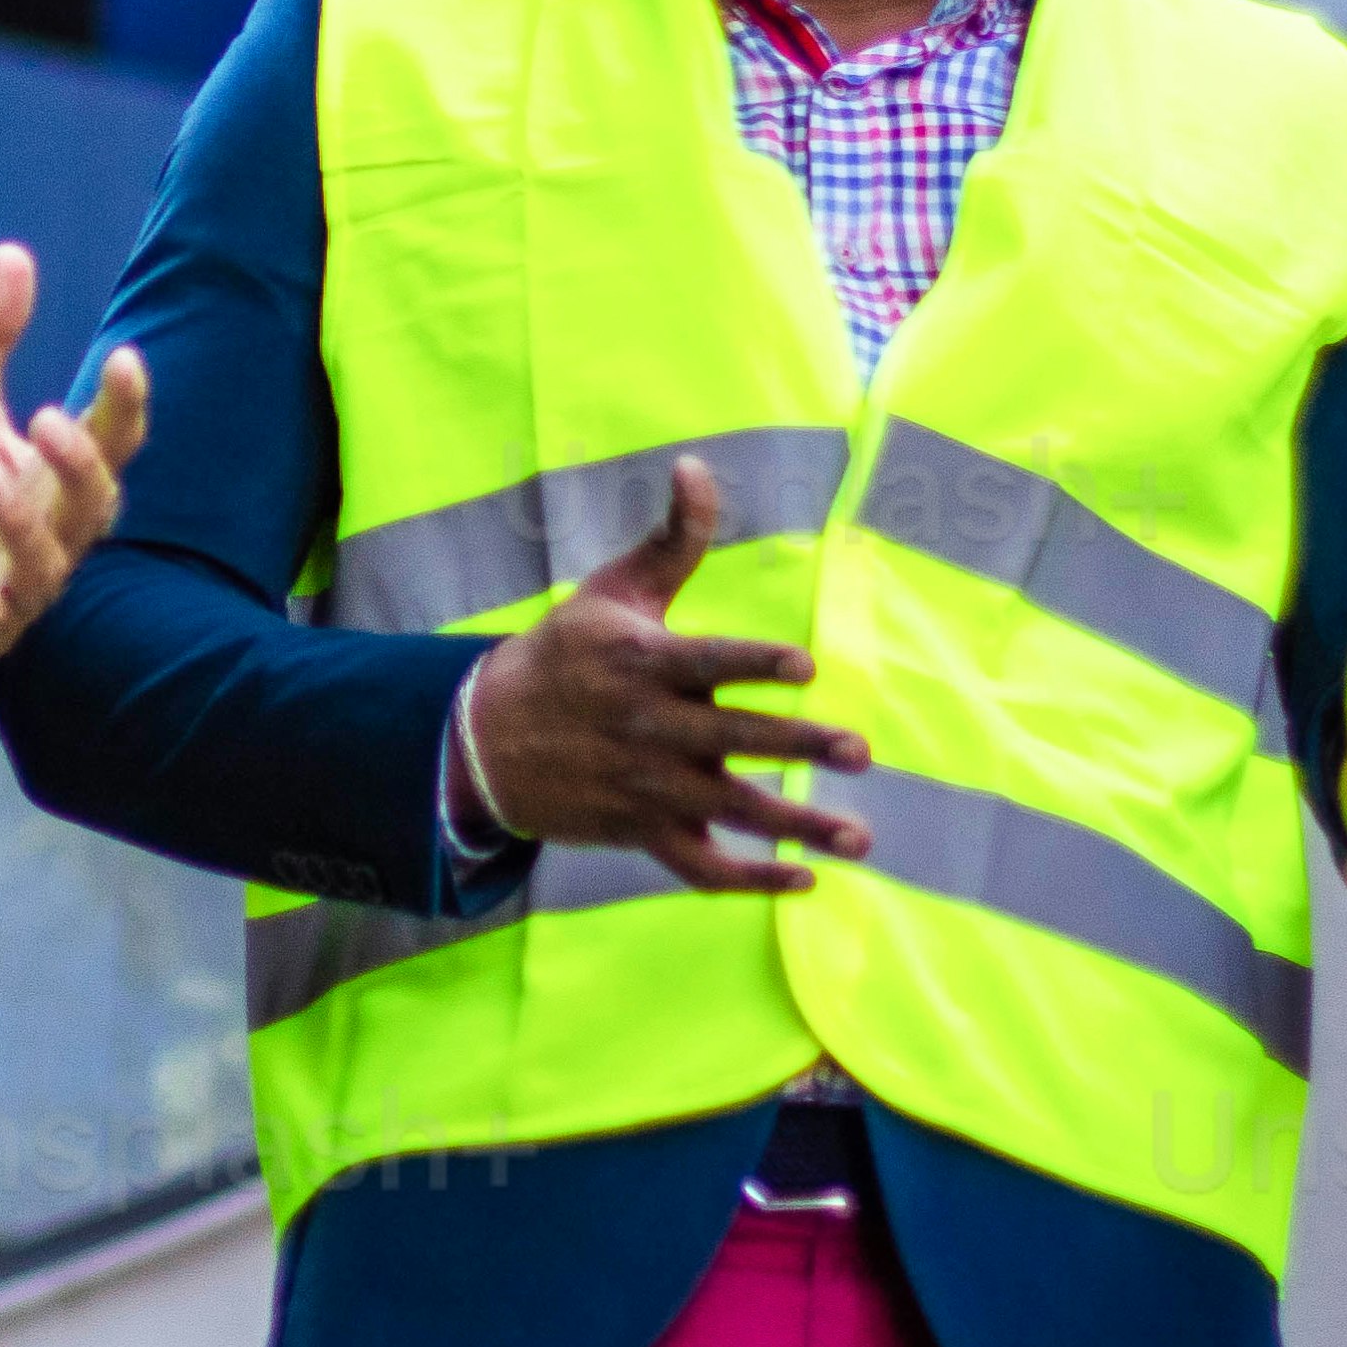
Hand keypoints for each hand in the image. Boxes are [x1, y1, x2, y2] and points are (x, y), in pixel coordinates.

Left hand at [0, 245, 151, 674]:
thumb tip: (13, 253)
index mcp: (55, 479)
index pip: (113, 444)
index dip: (125, 406)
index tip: (123, 357)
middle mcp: (50, 535)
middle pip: (94, 507)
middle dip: (80, 465)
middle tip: (46, 417)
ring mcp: (17, 588)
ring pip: (46, 566)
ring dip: (22, 524)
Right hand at [450, 459, 864, 889]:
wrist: (487, 741)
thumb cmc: (565, 655)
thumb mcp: (612, 591)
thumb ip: (672, 539)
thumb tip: (696, 466)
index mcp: (644, 663)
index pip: (708, 661)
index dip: (755, 665)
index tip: (805, 667)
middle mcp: (647, 728)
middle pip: (730, 741)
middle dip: (796, 747)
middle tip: (859, 751)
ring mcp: (645, 787)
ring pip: (728, 813)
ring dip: (796, 827)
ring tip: (858, 839)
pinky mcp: (642, 831)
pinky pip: (699, 867)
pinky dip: (749, 880)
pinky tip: (804, 879)